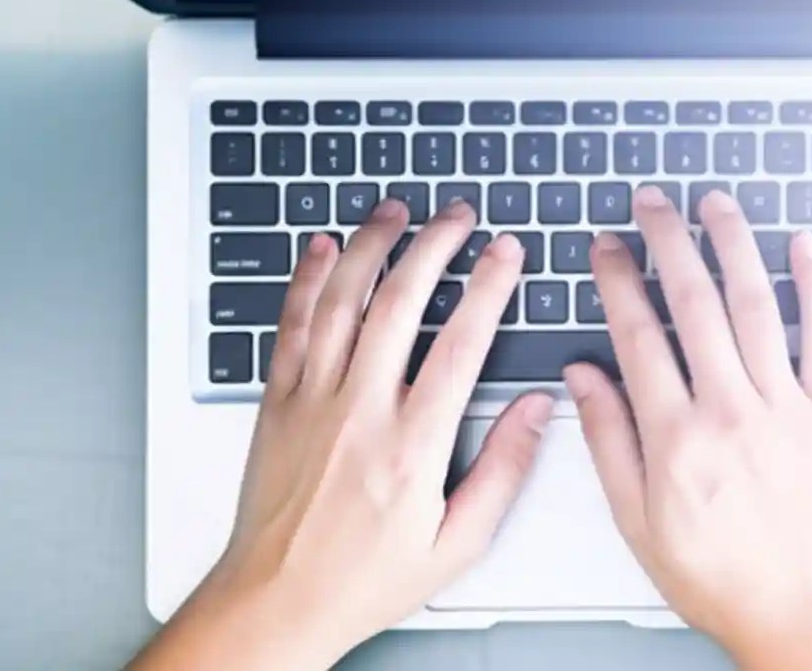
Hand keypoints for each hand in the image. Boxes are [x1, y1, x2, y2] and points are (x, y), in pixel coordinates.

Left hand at [131, 198, 551, 669]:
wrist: (276, 600)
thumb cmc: (363, 579)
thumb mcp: (456, 544)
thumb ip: (503, 471)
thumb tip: (536, 412)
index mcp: (412, 445)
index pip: (461, 342)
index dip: (488, 286)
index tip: (505, 252)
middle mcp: (360, 411)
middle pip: (400, 303)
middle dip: (434, 246)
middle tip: (458, 216)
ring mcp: (311, 401)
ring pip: (341, 302)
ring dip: (371, 247)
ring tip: (395, 212)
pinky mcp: (275, 403)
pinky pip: (291, 326)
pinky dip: (307, 281)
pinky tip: (321, 251)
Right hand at [564, 186, 811, 669]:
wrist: (804, 614)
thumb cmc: (720, 577)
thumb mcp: (637, 522)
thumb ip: (609, 442)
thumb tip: (582, 378)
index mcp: (677, 437)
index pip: (638, 334)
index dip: (617, 280)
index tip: (606, 246)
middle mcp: (731, 410)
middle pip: (694, 303)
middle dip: (668, 241)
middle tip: (651, 202)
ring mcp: (786, 407)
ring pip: (756, 305)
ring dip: (732, 245)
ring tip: (714, 205)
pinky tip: (803, 248)